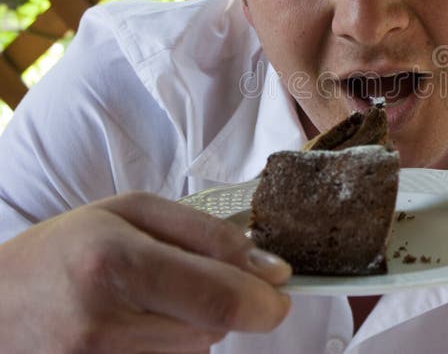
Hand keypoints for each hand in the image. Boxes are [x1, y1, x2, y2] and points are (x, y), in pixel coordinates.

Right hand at [0, 192, 291, 352]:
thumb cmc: (63, 250)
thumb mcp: (129, 212)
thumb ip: (205, 233)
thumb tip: (271, 270)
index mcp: (114, 263)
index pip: (220, 297)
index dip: (264, 300)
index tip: (279, 292)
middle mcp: (103, 325)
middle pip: (212, 328)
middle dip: (220, 305)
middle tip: (184, 285)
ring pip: (194, 352)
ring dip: (188, 329)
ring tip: (142, 305)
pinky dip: (166, 349)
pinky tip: (130, 332)